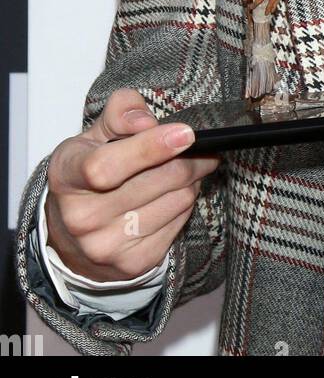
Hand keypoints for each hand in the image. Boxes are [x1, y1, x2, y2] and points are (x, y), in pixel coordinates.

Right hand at [44, 87, 221, 281]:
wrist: (70, 236)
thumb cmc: (88, 173)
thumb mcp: (93, 135)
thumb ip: (120, 113)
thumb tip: (147, 122)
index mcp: (68, 175)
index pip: (106, 166)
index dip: (150, 148)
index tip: (186, 133)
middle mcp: (83, 216)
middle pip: (159, 179)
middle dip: (190, 157)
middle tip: (200, 146)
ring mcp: (107, 245)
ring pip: (179, 199)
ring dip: (190, 180)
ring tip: (180, 171)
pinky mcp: (134, 264)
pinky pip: (181, 222)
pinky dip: (185, 203)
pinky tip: (172, 195)